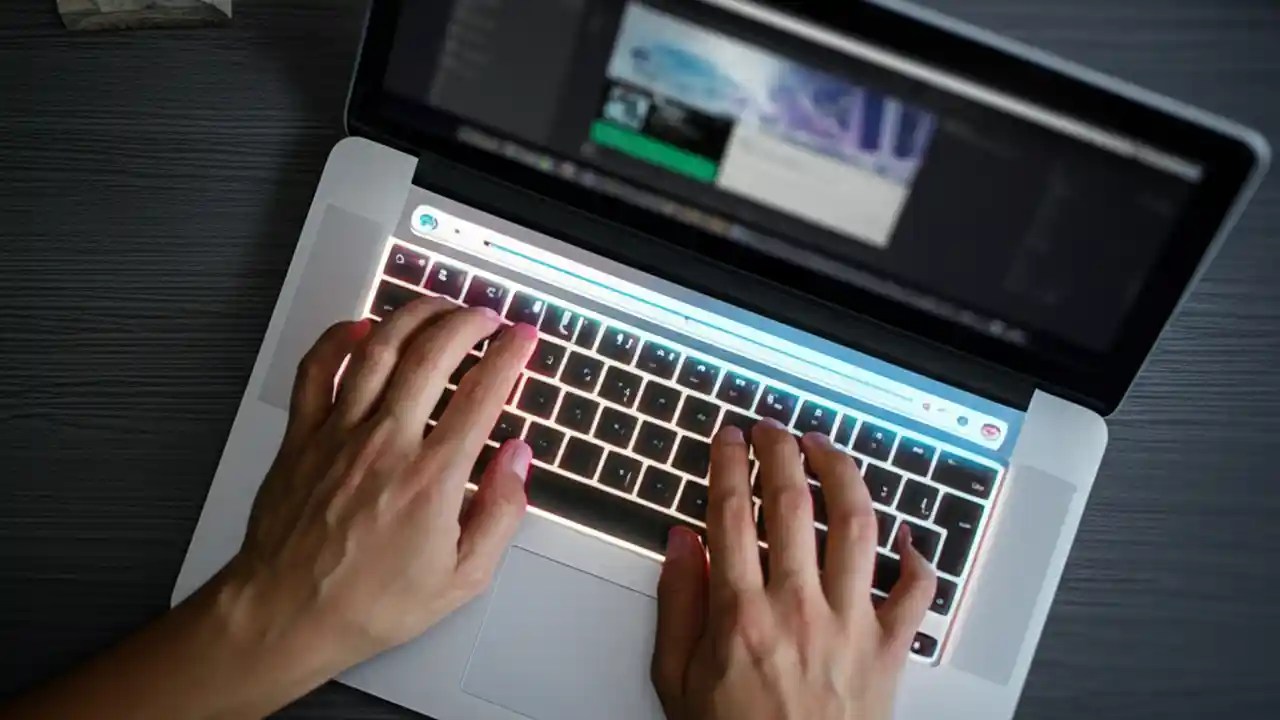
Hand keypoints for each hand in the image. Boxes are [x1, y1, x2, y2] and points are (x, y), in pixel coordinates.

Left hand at [223, 297, 538, 673]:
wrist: (286, 615)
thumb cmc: (368, 604)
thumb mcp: (462, 579)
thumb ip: (501, 514)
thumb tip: (517, 460)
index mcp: (432, 478)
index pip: (482, 393)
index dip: (510, 355)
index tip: (523, 339)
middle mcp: (387, 444)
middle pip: (433, 354)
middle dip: (468, 322)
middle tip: (487, 316)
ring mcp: (339, 434)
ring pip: (380, 349)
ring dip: (415, 316)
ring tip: (439, 309)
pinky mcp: (302, 436)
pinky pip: (316, 368)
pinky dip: (339, 338)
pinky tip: (361, 328)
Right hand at [651, 419, 936, 719]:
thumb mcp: (676, 681)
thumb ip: (676, 604)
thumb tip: (681, 542)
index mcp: (741, 614)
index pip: (732, 513)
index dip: (729, 463)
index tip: (728, 439)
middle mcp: (799, 609)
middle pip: (792, 504)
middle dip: (780, 451)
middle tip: (772, 428)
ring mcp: (851, 625)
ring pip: (856, 525)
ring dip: (843, 475)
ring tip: (828, 449)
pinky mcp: (890, 649)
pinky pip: (918, 589)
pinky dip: (919, 554)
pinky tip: (907, 529)